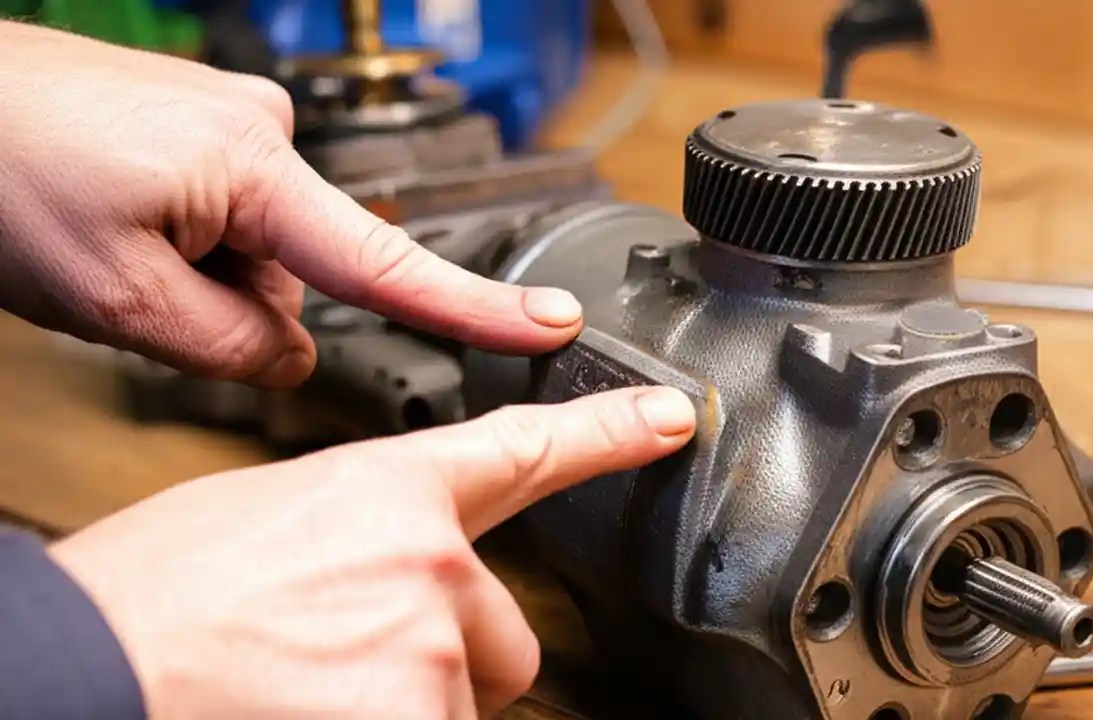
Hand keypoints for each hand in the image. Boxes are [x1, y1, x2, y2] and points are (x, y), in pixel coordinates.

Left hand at [0, 22, 581, 385]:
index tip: (553, 323)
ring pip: (251, 251)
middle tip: (136, 291)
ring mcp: (231, 120)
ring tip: (107, 245)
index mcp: (256, 169)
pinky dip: (179, 239)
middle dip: (232, 304)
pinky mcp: (200, 121)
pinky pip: (220, 212)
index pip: (390, 265)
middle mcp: (263, 130)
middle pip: (297, 274)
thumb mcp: (119, 304)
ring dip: (198, 273)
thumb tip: (292, 356)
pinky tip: (112, 222)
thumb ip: (234, 351)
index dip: (478, 308)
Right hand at [51, 386, 696, 718]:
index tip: (669, 420)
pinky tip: (314, 712)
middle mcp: (430, 562)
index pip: (527, 451)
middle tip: (349, 662)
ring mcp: (430, 647)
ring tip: (309, 688)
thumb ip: (363, 539)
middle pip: (503, 632)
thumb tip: (389, 580)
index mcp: (388, 491)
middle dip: (448, 657)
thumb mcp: (272, 522)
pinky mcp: (418, 718)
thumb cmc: (154, 598)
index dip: (609, 434)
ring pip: (466, 698)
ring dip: (410, 704)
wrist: (87, 667)